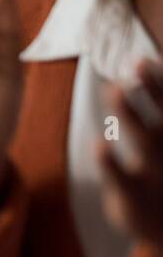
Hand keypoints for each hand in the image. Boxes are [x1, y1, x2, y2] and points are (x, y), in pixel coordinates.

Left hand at [98, 60, 162, 251]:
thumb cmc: (158, 179)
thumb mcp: (158, 143)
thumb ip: (153, 108)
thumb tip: (142, 67)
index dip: (158, 83)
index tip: (143, 58)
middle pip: (161, 117)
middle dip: (153, 89)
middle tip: (136, 63)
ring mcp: (151, 175)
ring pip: (143, 142)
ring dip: (129, 114)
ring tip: (114, 88)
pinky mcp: (131, 198)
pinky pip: (120, 179)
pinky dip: (110, 163)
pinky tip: (99, 145)